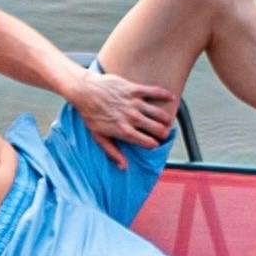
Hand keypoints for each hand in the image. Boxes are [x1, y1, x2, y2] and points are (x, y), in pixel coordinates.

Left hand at [64, 66, 178, 161]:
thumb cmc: (90, 114)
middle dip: (163, 133)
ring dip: (166, 119)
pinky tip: (171, 98)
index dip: (154, 145)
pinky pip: (153, 92)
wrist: (84, 91)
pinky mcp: (134, 89)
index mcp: (124, 131)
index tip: (155, 144)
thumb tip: (123, 167)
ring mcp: (134, 103)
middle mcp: (131, 118)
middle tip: (164, 133)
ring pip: (158, 113)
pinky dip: (164, 95)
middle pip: (157, 129)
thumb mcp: (98, 137)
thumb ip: (112, 152)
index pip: (148, 143)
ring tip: (167, 121)